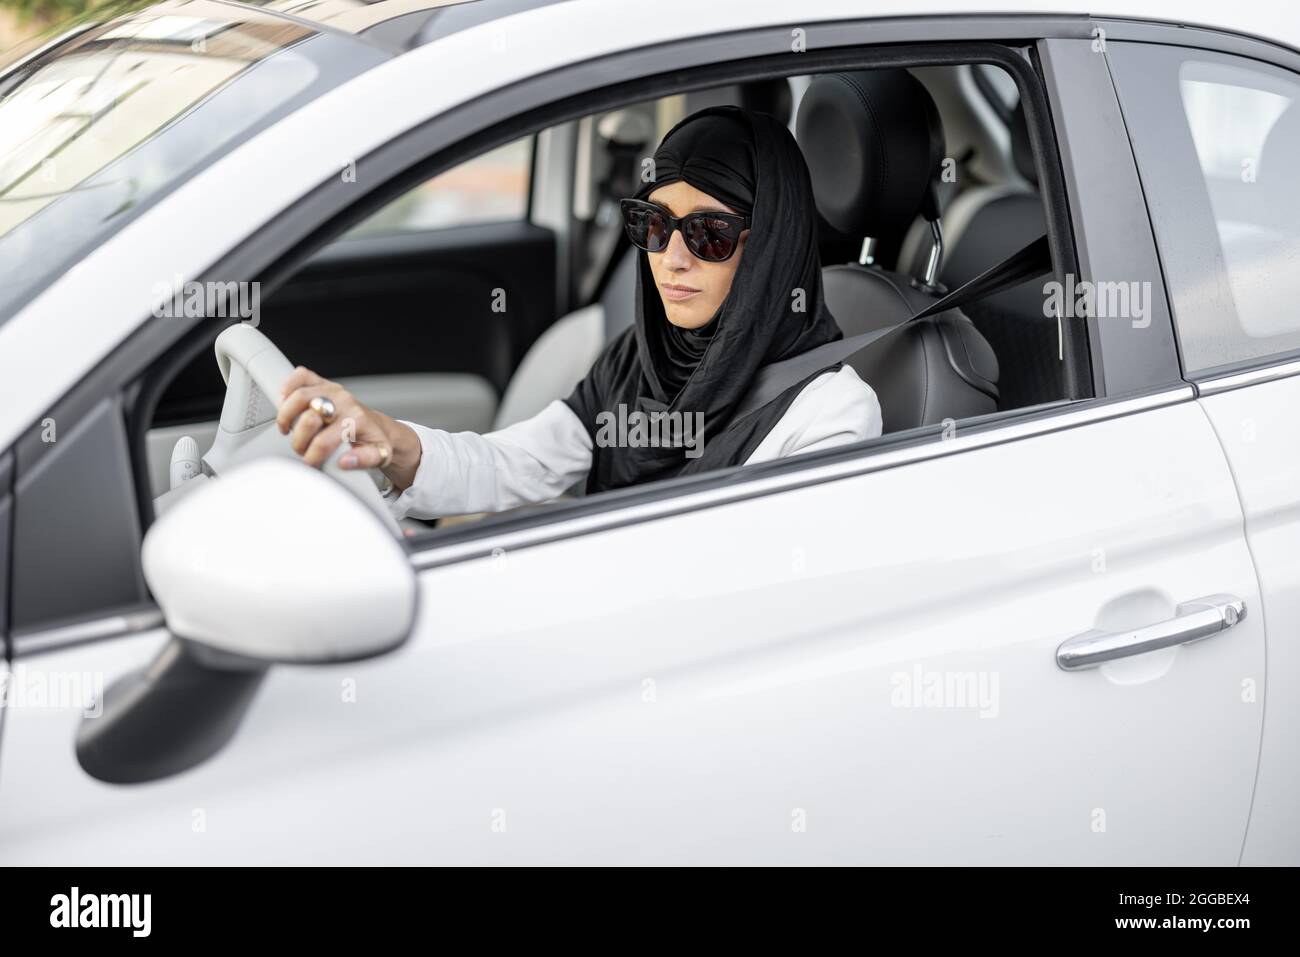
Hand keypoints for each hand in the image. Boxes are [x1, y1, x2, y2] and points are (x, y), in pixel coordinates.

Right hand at [277, 367, 421, 491]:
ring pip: (299, 395)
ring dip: (286, 415)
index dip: (311, 456)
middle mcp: (344, 401)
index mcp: (356, 420)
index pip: (324, 441)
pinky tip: (286, 404)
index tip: (310, 462)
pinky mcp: (323, 383)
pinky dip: (288, 387)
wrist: (375, 425)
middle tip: (301, 447)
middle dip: (299, 439)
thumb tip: (345, 461)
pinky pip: (301, 376)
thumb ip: (365, 459)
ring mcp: (332, 390)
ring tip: (288, 428)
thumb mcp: (379, 455)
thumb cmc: (373, 440)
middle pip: (308, 417)